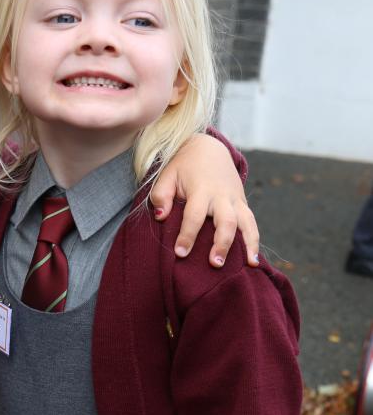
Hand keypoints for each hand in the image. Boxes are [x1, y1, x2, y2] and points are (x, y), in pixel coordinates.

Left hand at [150, 133, 259, 266]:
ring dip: (248, 244)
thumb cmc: (184, 167)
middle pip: (226, 221)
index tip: (180, 253)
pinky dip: (255, 241)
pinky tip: (254, 261)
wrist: (209, 149)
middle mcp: (221, 196)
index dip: (187, 235)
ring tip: (249, 265)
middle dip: (222, 243)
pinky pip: (252, 224)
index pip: (194, 215)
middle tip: (215, 263)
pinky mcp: (243, 204)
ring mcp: (235, 200)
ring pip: (246, 223)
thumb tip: (160, 217)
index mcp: (201, 189)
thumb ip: (161, 195)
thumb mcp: (167, 175)